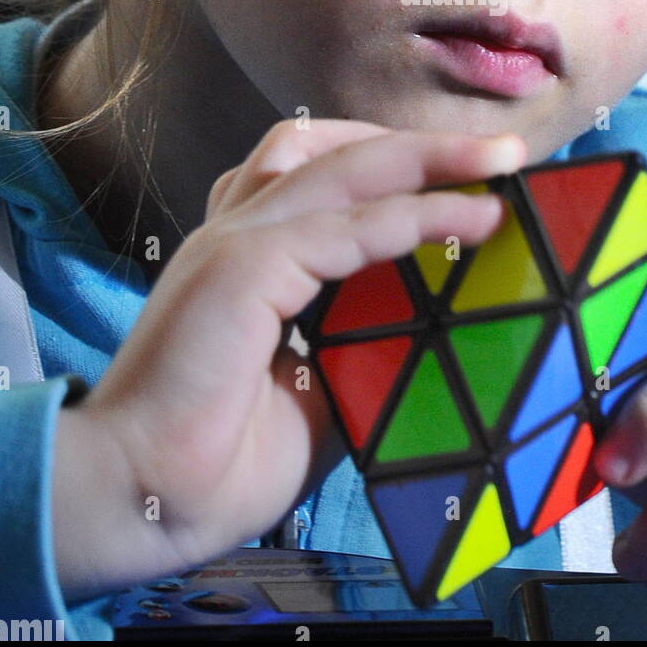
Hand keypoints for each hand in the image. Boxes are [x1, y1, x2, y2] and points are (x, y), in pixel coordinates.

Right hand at [53, 120, 525, 598]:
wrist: (141, 499)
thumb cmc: (218, 461)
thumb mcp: (318, 393)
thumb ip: (363, 350)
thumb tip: (431, 338)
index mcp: (252, 258)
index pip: (331, 183)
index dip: (403, 172)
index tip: (475, 180)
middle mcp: (241, 232)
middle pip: (340, 152)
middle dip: (428, 146)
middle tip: (505, 150)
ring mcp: (237, 241)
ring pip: (347, 167)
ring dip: (432, 158)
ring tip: (502, 160)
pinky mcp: (243, 264)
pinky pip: (349, 226)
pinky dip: (419, 214)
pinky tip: (474, 216)